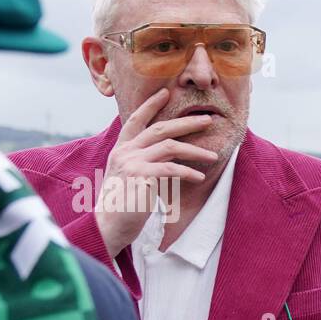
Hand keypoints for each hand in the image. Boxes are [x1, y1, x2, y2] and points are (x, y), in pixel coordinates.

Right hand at [96, 88, 219, 257]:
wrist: (107, 226)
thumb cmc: (122, 206)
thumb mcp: (129, 178)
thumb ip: (142, 163)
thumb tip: (167, 156)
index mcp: (121, 150)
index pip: (136, 120)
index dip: (151, 105)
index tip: (165, 92)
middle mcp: (125, 152)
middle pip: (160, 128)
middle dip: (186, 123)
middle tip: (207, 120)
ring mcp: (132, 162)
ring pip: (169, 146)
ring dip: (195, 150)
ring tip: (213, 156)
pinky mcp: (141, 177)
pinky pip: (171, 169)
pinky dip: (188, 172)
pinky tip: (199, 177)